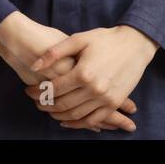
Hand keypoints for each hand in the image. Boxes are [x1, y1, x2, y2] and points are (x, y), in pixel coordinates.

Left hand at [0, 12, 138, 130]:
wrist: (136, 44)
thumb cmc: (106, 39)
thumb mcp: (79, 39)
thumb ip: (55, 52)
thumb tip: (35, 65)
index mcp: (83, 73)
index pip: (53, 89)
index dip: (37, 92)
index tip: (29, 91)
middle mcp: (94, 89)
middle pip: (62, 105)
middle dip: (45, 105)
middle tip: (37, 102)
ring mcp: (105, 98)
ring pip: (75, 115)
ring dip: (58, 116)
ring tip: (49, 110)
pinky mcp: (114, 103)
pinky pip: (93, 120)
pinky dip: (78, 124)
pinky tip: (67, 120)